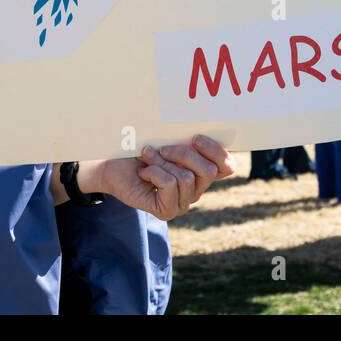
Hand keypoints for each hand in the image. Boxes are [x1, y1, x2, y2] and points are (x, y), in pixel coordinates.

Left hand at [88, 135, 235, 219]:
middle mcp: (196, 189)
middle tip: (163, 148)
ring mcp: (182, 202)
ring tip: (148, 158)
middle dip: (183, 153)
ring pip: (186, 178)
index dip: (217, 151)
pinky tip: (143, 172)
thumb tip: (198, 130)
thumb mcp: (166, 139)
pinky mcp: (166, 210)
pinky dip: (154, 173)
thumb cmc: (141, 148)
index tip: (195, 137)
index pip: (227, 166)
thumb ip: (186, 139)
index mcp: (201, 171)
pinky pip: (170, 186)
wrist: (113, 164)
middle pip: (208, 171)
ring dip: (163, 162)